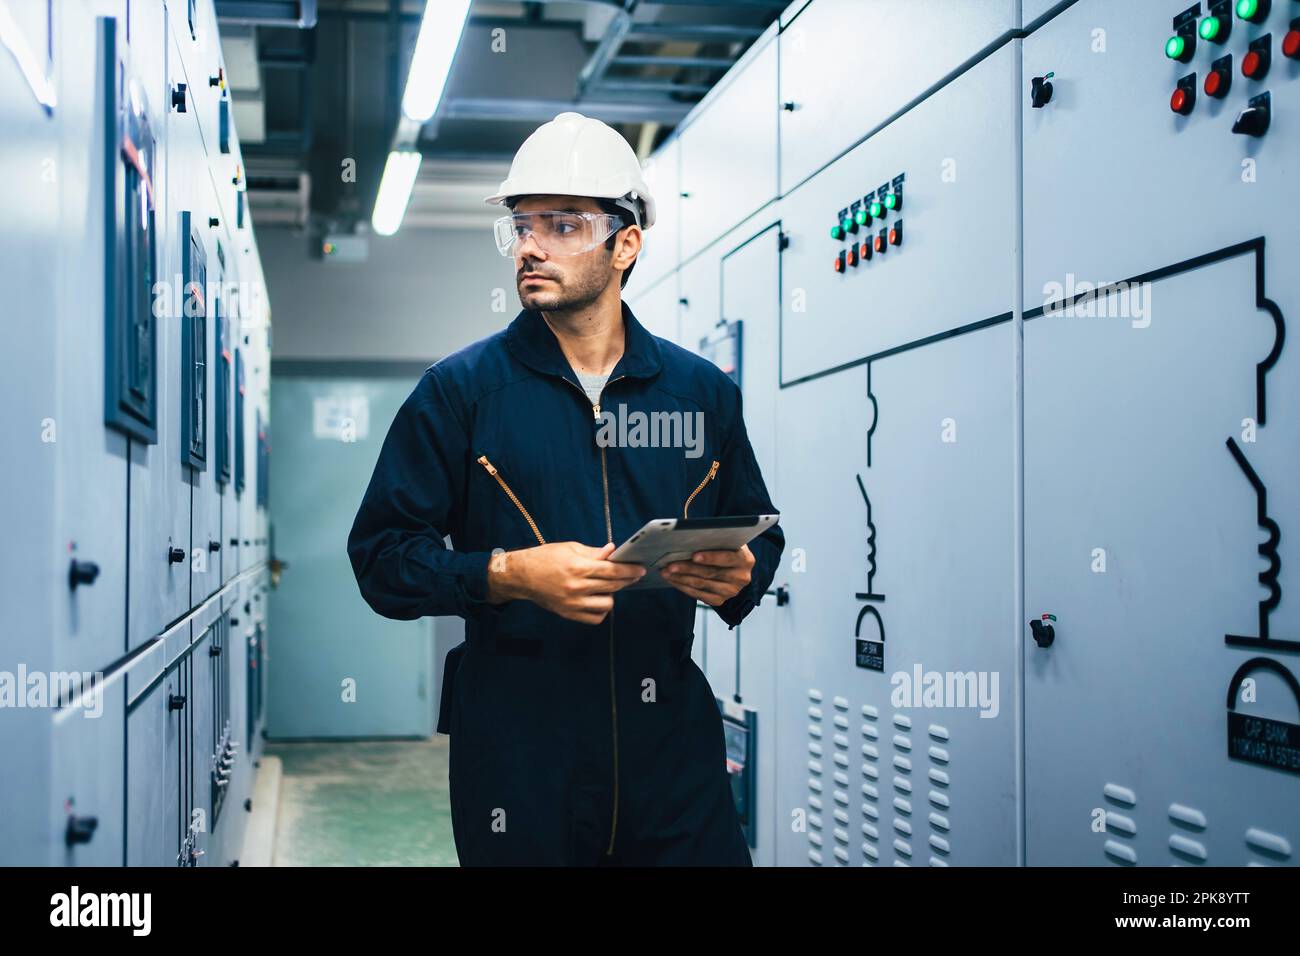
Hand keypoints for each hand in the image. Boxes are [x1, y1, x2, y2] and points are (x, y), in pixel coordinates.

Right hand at [487, 541, 644, 624]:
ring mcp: (572, 603)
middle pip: (613, 586)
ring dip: (612, 595)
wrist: (522, 576)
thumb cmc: (545, 558)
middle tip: (633, 575)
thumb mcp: (570, 548)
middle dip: (626, 580)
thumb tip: (613, 551)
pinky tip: (599, 599)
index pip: (612, 569)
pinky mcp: (568, 614)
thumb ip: (594, 552)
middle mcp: (576, 587)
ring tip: (608, 586)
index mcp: (578, 567)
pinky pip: (595, 617)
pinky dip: (601, 610)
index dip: (629, 569)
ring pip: (607, 604)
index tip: (639, 569)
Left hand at [659, 545, 753, 606]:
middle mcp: (741, 578)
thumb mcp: (726, 540)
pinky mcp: (720, 601)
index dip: (711, 557)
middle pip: (711, 573)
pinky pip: (699, 595)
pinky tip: (673, 580)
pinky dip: (684, 587)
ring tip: (666, 572)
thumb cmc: (725, 548)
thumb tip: (689, 537)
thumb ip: (715, 539)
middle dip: (687, 568)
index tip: (694, 556)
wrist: (733, 567)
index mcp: (745, 559)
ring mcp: (731, 592)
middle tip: (669, 565)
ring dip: (681, 578)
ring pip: (702, 585)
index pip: (728, 558)